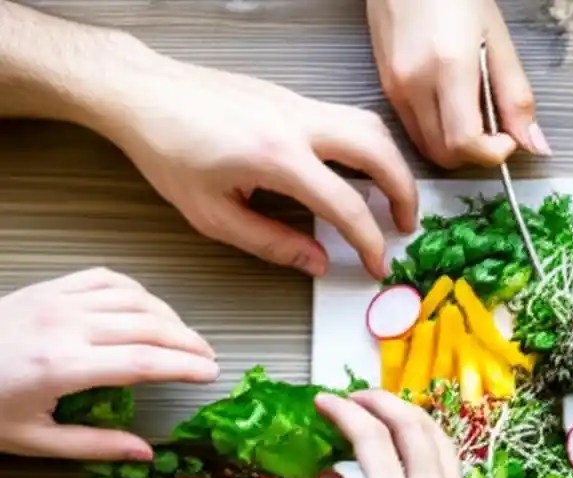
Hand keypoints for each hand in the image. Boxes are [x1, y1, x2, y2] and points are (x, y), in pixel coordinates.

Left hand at [0, 268, 218, 460]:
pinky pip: (106, 278)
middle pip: (148, 325)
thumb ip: (94, 444)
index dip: (185, 366)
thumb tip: (145, 453)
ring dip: (168, 316)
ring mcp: (57, 300)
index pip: (144, 361)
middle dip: (187, 341)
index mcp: (63, 367)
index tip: (211, 374)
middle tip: (208, 357)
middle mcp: (66, 326)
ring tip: (186, 337)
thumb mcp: (34, 440)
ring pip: (134, 298)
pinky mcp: (48, 287)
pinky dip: (137, 291)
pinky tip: (149, 308)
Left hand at [95, 49, 416, 278]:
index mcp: (278, 158)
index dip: (369, 241)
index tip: (376, 264)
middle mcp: (298, 125)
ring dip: (392, 162)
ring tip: (391, 196)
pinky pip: (348, 117)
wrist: (143, 93)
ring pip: (371, 126)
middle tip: (404, 225)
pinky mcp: (293, 98)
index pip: (345, 205)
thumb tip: (316, 262)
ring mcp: (299, 105)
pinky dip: (368, 144)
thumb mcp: (212, 214)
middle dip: (403, 193)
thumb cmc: (168, 151)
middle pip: (378, 153)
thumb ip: (270, 243)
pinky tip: (359, 167)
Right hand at [313, 390, 512, 477]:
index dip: (344, 411)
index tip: (323, 402)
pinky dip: (426, 435)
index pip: (371, 437)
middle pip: (410, 422)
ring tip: (380, 409)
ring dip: (406, 412)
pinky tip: (413, 445)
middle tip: (351, 396)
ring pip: (435, 434)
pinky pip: (448, 457)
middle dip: (378, 399)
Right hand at [368, 0, 547, 168]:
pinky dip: (438, 131)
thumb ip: (516, 96)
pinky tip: (453, 104)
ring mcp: (394, 88)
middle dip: (476, 155)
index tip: (509, 139)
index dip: (493, 153)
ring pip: (426, 147)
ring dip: (456, 146)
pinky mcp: (385, 87)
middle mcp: (414, 83)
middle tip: (497, 132)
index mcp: (448, 67)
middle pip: (444, 155)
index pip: (466, 142)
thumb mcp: (498, 39)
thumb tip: (534, 144)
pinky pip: (413, 129)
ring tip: (475, 116)